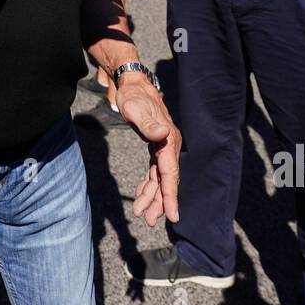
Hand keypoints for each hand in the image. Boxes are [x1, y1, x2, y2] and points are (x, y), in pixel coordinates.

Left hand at [116, 74, 179, 225]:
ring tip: (141, 213)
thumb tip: (163, 133)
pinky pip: (154, 171)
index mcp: (167, 140)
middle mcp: (168, 145)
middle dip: (159, 202)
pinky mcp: (155, 146)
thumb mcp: (136, 108)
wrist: (132, 84)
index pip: (170, 173)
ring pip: (159, 178)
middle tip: (149, 220)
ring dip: (152, 196)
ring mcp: (162, 147)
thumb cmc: (133, 96)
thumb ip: (148, 123)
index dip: (171, 195)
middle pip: (166, 180)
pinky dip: (148, 184)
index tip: (172, 215)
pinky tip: (141, 195)